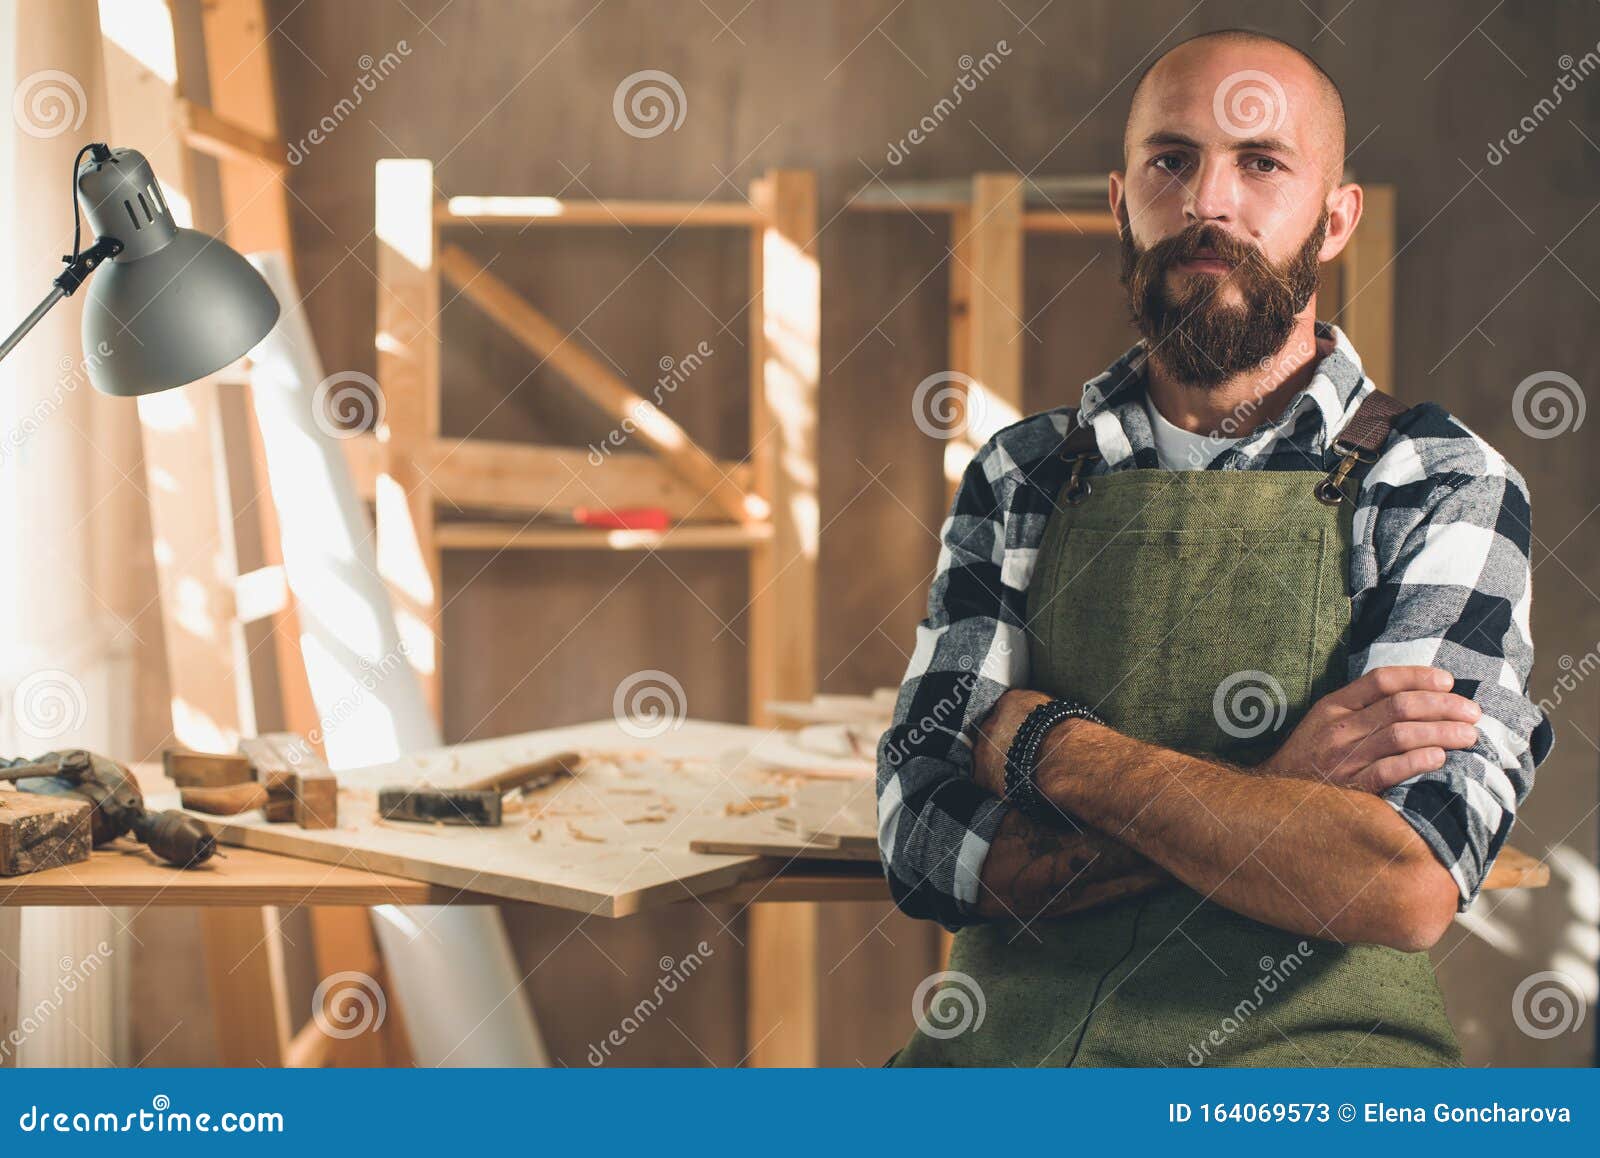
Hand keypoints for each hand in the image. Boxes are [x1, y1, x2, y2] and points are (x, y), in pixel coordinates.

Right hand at [1256, 666, 1479, 792]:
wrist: (1275, 801)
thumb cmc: (1308, 760)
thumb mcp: (1323, 723)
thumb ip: (1359, 708)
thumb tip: (1414, 696)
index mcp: (1333, 707)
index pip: (1381, 680)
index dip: (1419, 676)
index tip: (1448, 681)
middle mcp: (1339, 729)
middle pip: (1400, 706)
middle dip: (1444, 706)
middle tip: (1472, 712)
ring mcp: (1344, 758)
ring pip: (1401, 735)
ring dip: (1442, 733)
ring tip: (1468, 736)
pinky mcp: (1350, 787)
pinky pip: (1390, 770)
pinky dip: (1418, 761)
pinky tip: (1440, 758)